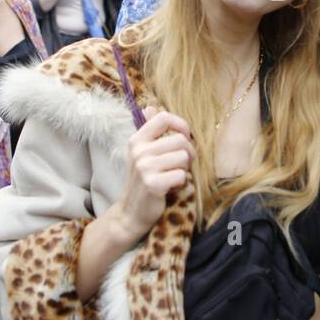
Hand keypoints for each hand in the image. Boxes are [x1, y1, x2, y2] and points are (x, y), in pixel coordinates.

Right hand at [115, 105, 195, 241]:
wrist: (131, 212)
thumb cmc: (142, 180)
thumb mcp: (141, 153)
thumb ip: (149, 131)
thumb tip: (150, 106)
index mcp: (137, 140)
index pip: (163, 118)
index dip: (180, 124)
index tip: (185, 136)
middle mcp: (139, 151)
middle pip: (180, 140)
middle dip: (188, 152)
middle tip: (182, 164)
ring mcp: (144, 167)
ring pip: (183, 157)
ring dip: (184, 168)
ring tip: (174, 174)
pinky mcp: (153, 184)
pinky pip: (181, 175)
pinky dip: (181, 182)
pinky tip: (171, 186)